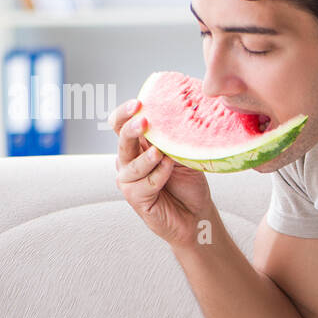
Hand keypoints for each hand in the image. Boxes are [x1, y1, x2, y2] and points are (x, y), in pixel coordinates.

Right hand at [113, 98, 213, 248]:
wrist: (197, 214)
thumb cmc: (188, 183)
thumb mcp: (184, 154)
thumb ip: (174, 138)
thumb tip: (178, 114)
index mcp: (138, 145)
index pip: (121, 123)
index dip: (124, 113)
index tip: (138, 103)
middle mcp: (129, 160)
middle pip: (121, 140)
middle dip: (131, 128)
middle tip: (144, 121)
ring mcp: (130, 180)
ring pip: (130, 164)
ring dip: (147, 157)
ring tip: (161, 153)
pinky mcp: (135, 197)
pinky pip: (143, 183)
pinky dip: (158, 175)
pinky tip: (169, 170)